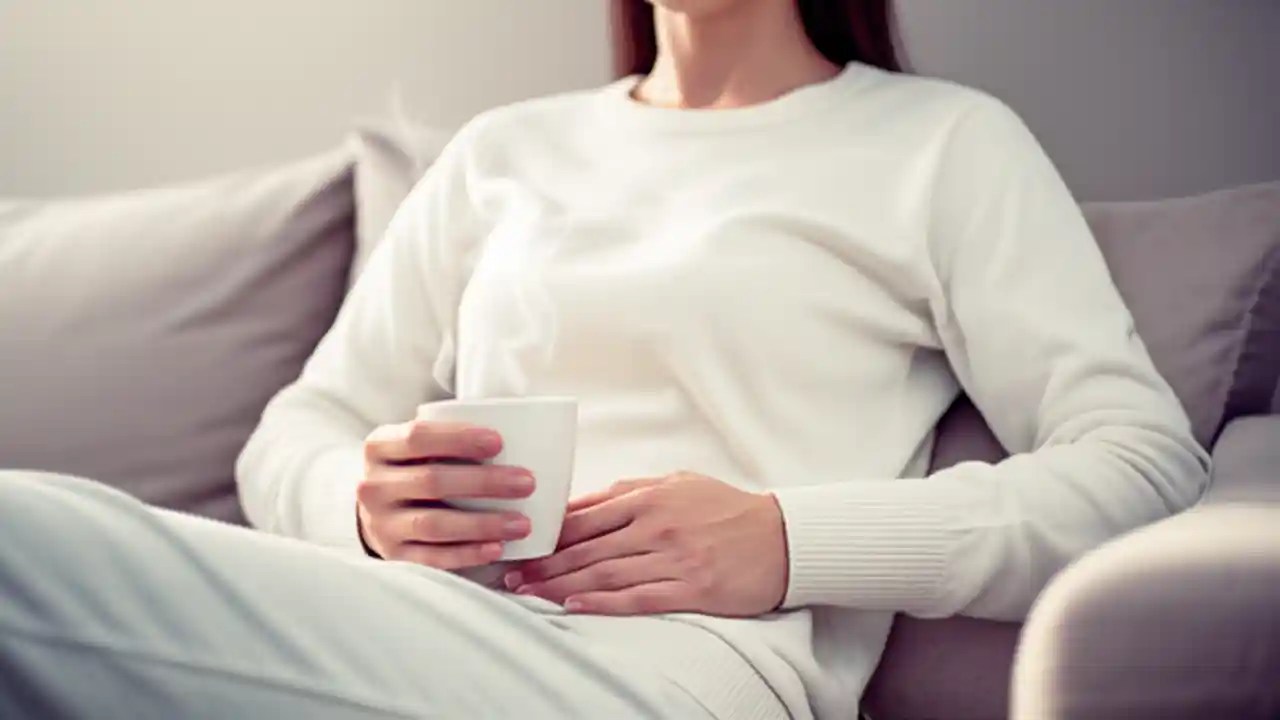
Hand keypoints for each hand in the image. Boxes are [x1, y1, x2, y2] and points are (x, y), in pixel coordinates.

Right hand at [357, 420, 535, 568]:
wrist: (377, 510)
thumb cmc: (415, 467)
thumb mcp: (418, 446)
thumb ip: (450, 438)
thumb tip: (518, 432)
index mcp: (379, 447)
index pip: (417, 436)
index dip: (458, 438)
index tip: (499, 442)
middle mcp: (372, 486)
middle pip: (432, 481)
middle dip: (484, 482)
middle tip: (527, 483)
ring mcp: (380, 524)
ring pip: (434, 524)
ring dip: (483, 524)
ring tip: (522, 524)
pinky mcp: (393, 556)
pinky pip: (432, 558)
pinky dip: (467, 554)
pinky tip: (497, 548)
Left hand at [505, 472, 788, 616]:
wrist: (782, 537)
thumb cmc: (727, 508)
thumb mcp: (678, 483)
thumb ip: (631, 491)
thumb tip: (583, 501)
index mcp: (651, 497)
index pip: (587, 516)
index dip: (549, 533)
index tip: (521, 543)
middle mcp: (657, 526)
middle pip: (588, 547)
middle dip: (545, 563)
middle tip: (510, 574)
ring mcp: (674, 558)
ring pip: (605, 573)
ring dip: (561, 585)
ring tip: (529, 593)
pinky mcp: (692, 588)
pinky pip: (638, 597)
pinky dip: (603, 602)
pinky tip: (574, 606)